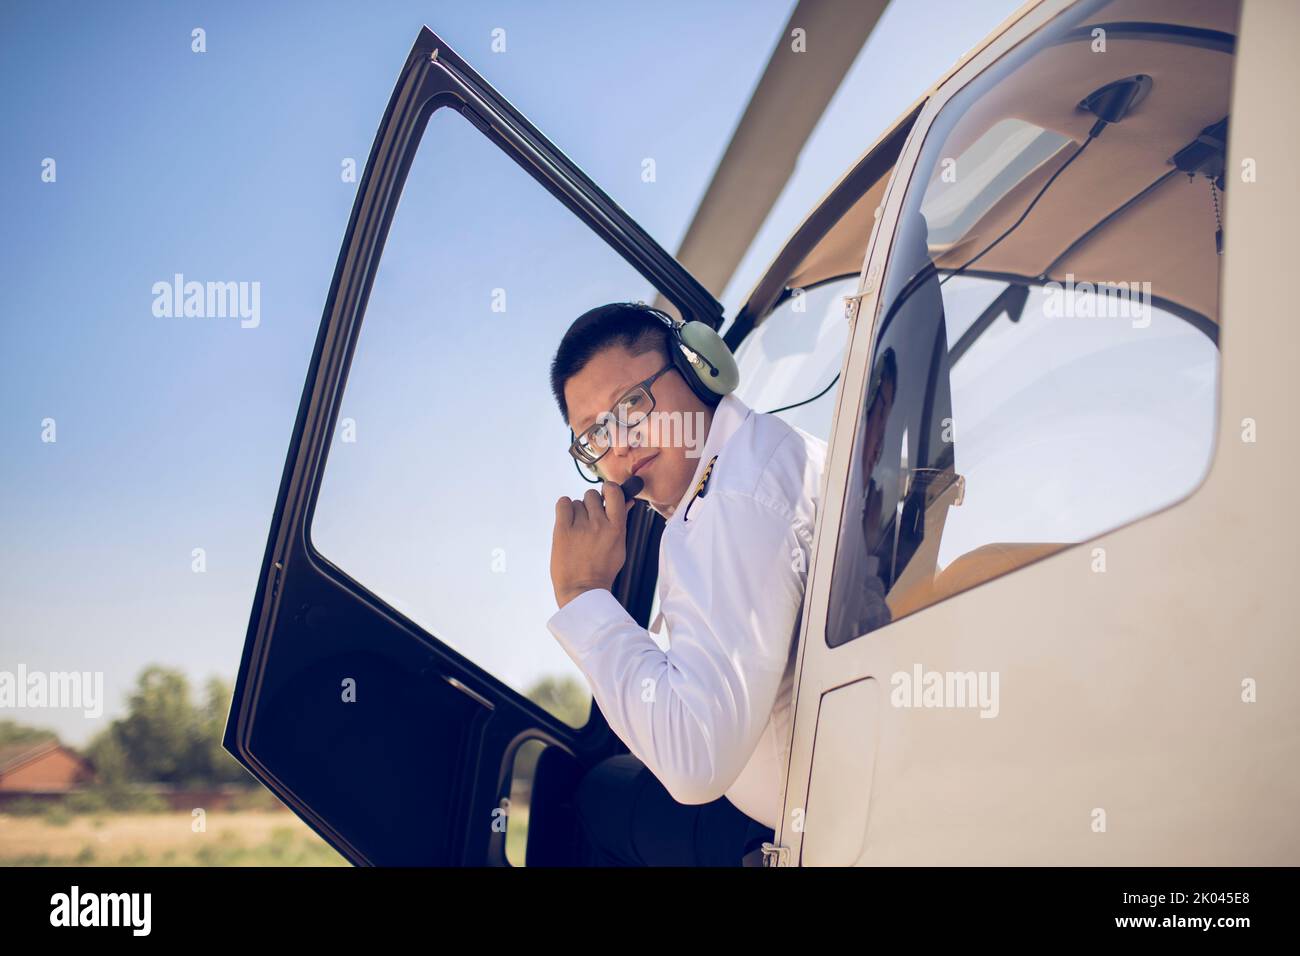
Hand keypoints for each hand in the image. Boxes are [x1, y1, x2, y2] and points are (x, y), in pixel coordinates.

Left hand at [551, 481, 634, 607]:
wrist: (582, 589)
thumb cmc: (602, 569)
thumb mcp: (619, 545)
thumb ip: (621, 521)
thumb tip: (627, 501)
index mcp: (616, 528)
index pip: (614, 492)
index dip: (608, 489)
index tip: (605, 494)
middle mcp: (599, 524)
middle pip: (592, 495)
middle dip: (591, 505)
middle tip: (589, 520)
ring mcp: (580, 527)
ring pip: (577, 502)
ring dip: (577, 511)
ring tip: (578, 529)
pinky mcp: (562, 530)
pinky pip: (563, 503)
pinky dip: (564, 508)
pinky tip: (567, 520)